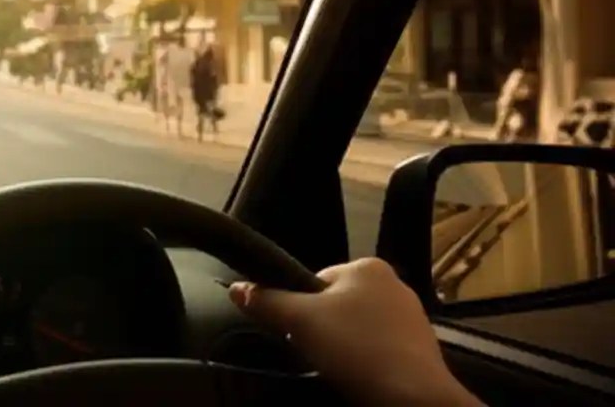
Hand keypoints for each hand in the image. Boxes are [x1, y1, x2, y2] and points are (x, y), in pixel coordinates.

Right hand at [229, 257, 482, 406]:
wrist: (415, 399)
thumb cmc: (356, 348)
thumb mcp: (299, 322)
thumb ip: (266, 301)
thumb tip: (236, 288)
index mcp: (368, 266)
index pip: (315, 281)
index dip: (300, 308)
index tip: (299, 334)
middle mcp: (394, 283)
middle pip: (337, 305)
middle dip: (324, 329)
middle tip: (317, 354)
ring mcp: (412, 317)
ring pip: (358, 328)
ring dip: (345, 347)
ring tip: (339, 369)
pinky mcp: (422, 348)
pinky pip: (380, 349)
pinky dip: (367, 361)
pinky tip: (362, 377)